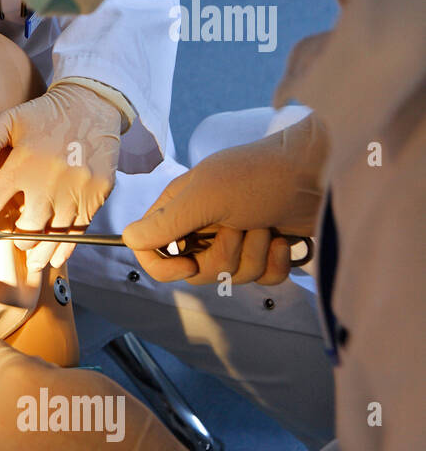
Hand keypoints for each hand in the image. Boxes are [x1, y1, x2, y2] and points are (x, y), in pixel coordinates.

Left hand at [0, 82, 122, 271]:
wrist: (93, 105)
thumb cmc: (47, 115)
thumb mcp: (9, 119)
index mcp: (23, 164)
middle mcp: (48, 182)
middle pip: (26, 228)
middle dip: (15, 238)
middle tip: (12, 239)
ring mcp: (75, 191)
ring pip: (53, 235)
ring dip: (39, 250)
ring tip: (31, 261)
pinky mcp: (96, 195)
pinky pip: (79, 231)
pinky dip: (66, 248)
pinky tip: (55, 257)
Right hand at [122, 115, 326, 285]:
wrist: (320, 170)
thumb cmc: (259, 174)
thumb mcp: (205, 196)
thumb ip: (165, 221)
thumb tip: (128, 239)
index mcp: (180, 209)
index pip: (150, 250)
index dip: (163, 266)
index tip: (189, 265)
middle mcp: (204, 227)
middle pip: (194, 272)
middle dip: (223, 255)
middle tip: (239, 226)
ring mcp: (237, 240)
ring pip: (231, 277)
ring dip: (254, 254)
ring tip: (266, 225)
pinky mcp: (268, 252)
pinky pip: (263, 280)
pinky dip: (277, 262)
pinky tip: (285, 239)